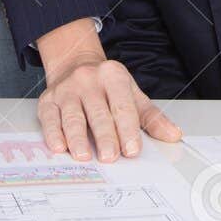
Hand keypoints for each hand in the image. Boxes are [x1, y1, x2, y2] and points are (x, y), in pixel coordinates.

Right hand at [34, 18, 180, 161]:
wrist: (74, 63)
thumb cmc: (106, 85)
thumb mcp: (132, 94)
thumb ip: (151, 117)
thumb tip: (173, 135)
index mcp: (113, 76)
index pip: (122, 106)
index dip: (128, 129)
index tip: (132, 150)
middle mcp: (88, 80)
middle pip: (98, 112)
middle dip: (105, 136)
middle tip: (110, 157)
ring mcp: (66, 90)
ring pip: (73, 116)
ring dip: (77, 138)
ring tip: (83, 156)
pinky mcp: (47, 100)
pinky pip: (50, 118)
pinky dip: (54, 133)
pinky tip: (59, 146)